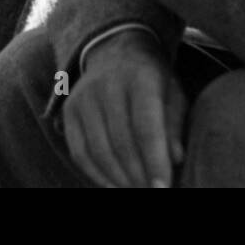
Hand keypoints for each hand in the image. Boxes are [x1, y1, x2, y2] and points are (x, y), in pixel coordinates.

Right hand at [64, 29, 187, 187]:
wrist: (115, 51)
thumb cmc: (152, 81)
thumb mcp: (173, 93)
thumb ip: (174, 124)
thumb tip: (175, 159)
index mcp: (140, 77)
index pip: (145, 125)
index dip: (154, 160)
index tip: (163, 188)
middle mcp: (106, 84)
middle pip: (121, 142)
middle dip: (138, 177)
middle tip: (151, 193)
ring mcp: (83, 97)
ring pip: (98, 150)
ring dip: (118, 180)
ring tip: (135, 191)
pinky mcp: (69, 111)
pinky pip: (79, 151)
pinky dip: (96, 175)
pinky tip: (113, 186)